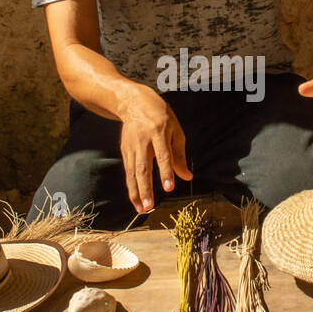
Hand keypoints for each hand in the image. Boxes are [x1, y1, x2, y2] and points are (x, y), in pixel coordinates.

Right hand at [117, 85, 193, 213]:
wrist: (132, 102)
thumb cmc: (160, 116)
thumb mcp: (175, 130)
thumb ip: (180, 155)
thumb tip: (187, 177)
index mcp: (159, 132)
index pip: (163, 155)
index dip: (165, 172)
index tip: (168, 188)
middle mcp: (143, 141)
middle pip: (144, 167)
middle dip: (146, 188)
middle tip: (150, 206)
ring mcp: (131, 146)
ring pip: (133, 172)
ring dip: (137, 192)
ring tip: (142, 209)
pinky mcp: (125, 151)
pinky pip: (128, 171)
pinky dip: (131, 186)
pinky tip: (136, 200)